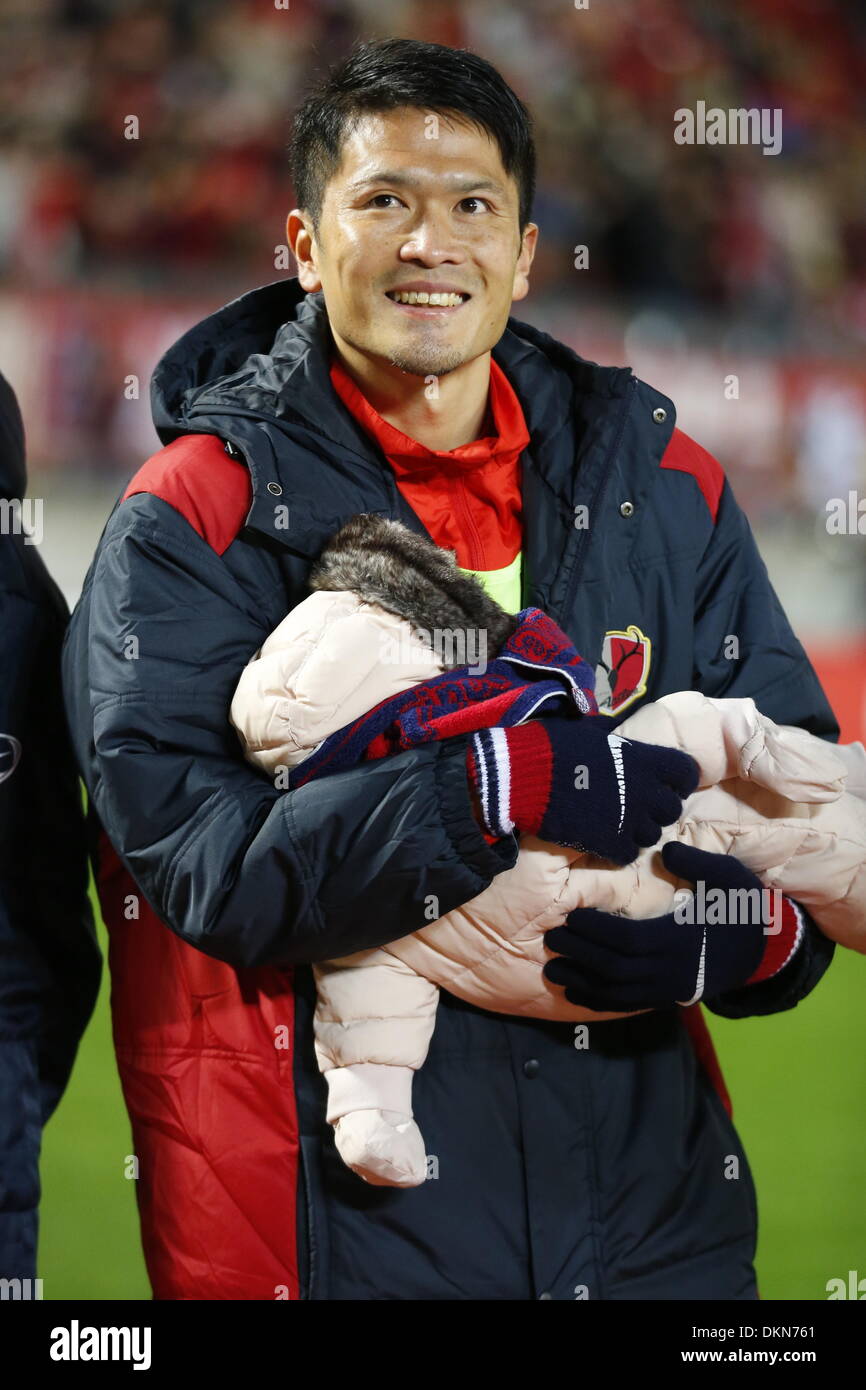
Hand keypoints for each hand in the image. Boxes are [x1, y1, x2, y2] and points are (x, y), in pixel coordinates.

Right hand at [467, 716, 698, 864]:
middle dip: (659, 807)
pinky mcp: (610, 845)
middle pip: (672, 809)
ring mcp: (629, 822)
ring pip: (652, 835)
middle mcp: (645, 793)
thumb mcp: (592, 733)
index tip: (667, 781)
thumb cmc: (555, 747)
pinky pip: (628, 854)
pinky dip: (619, 849)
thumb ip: (615, 740)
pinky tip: (604, 840)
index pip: (685, 772)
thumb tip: (618, 736)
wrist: (525, 778)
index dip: (679, 778)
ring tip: (620, 824)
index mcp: (645, 760)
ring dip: (639, 830)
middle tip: (639, 804)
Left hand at [543, 841, 783, 1009]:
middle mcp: (670, 968)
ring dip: (582, 983)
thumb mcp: (728, 877)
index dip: (596, 932)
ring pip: (617, 992)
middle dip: (580, 955)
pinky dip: (600, 1002)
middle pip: (615, 968)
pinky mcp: (668, 997)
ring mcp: (668, 988)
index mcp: (679, 938)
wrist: (763, 950)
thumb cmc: (741, 908)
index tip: (572, 917)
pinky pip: (628, 1005)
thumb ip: (697, 863)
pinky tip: (576, 995)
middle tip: (551, 939)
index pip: (628, 940)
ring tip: (552, 970)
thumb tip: (666, 850)